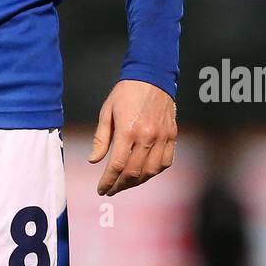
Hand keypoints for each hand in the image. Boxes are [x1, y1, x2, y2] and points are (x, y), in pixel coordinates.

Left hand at [89, 79, 177, 195]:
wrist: (152, 76)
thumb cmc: (126, 92)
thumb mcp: (107, 112)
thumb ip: (101, 138)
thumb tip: (93, 160)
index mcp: (127, 130)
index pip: (116, 165)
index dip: (108, 181)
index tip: (101, 188)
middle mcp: (146, 136)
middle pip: (133, 172)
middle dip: (120, 185)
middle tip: (112, 189)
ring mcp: (161, 136)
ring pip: (151, 171)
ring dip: (138, 181)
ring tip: (126, 183)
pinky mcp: (171, 135)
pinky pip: (166, 162)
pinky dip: (155, 171)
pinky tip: (145, 172)